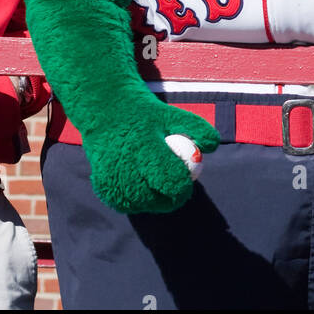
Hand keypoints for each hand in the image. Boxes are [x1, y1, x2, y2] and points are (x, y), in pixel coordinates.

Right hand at [85, 97, 220, 214]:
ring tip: (155, 183)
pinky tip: (137, 183)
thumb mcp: (170, 114)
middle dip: (169, 198)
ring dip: (152, 200)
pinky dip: (134, 199)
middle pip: (154, 198)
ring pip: (139, 204)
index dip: (182, 186)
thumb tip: (212, 146)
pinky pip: (124, 204)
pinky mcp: (101, 184)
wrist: (104, 108)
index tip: (186, 181)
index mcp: (145, 144)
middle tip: (177, 191)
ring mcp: (110, 176)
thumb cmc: (144, 114)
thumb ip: (194, 128)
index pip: (170, 179)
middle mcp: (125, 162)